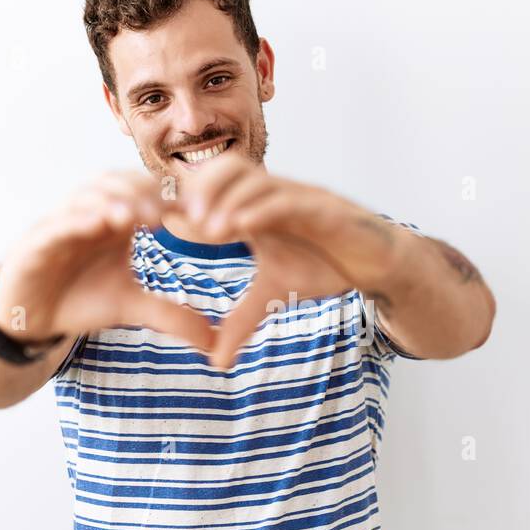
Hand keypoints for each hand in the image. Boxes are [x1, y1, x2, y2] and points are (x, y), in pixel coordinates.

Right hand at [0, 170, 214, 352]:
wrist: (32, 317)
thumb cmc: (81, 297)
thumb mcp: (131, 307)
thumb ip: (171, 316)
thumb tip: (214, 342)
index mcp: (115, 219)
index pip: (144, 193)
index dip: (170, 198)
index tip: (198, 214)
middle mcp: (90, 212)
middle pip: (116, 183)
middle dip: (142, 193)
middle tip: (166, 212)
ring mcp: (61, 224)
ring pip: (85, 196)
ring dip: (112, 200)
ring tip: (136, 215)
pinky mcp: (35, 242)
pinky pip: (56, 224)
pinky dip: (75, 220)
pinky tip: (96, 223)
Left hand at [180, 157, 402, 368]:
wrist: (378, 264)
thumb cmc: (328, 266)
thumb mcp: (274, 295)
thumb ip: (242, 320)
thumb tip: (215, 360)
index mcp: (257, 205)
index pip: (213, 187)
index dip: (182, 199)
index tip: (152, 221)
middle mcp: (275, 193)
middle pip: (227, 169)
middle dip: (198, 190)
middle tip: (174, 219)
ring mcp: (300, 196)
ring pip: (256, 180)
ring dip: (226, 199)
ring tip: (204, 226)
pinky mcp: (324, 208)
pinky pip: (289, 201)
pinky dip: (262, 210)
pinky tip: (240, 226)